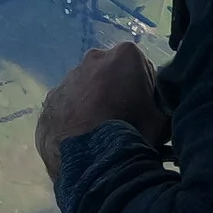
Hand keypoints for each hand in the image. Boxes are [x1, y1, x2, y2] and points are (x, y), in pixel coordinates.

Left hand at [35, 43, 168, 178]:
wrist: (89, 157)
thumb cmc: (132, 131)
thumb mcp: (163, 120)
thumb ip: (161, 108)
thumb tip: (159, 113)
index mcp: (125, 55)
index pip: (143, 69)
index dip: (147, 92)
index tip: (147, 113)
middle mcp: (93, 59)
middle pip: (112, 74)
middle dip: (117, 92)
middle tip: (124, 121)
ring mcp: (67, 78)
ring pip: (86, 89)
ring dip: (94, 105)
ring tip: (102, 134)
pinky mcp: (50, 100)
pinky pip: (68, 106)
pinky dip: (74, 118)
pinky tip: (83, 139)